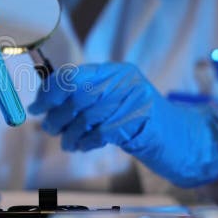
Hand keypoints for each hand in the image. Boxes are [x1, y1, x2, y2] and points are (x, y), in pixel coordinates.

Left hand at [28, 63, 217, 187]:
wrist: (179, 138)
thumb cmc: (137, 121)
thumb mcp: (111, 102)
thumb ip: (83, 98)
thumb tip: (43, 102)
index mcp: (114, 72)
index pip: (73, 75)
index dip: (50, 91)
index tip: (37, 106)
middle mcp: (124, 81)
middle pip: (78, 95)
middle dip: (57, 115)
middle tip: (49, 128)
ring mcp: (134, 100)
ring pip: (87, 115)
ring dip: (70, 132)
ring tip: (67, 142)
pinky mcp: (140, 122)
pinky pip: (102, 132)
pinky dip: (87, 141)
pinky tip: (84, 146)